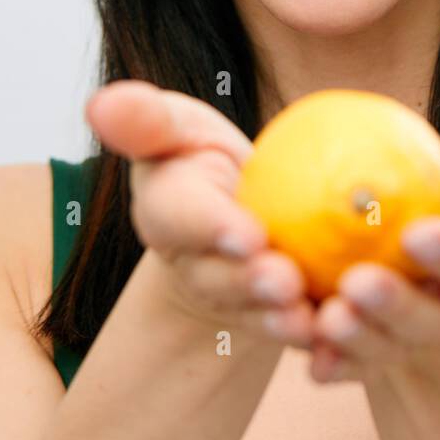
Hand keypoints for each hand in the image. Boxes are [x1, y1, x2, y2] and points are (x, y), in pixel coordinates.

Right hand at [84, 80, 317, 348]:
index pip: (180, 219)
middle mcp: (191, 264)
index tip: (247, 235)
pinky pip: (290, 330)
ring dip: (280, 319)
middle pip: (218, 278)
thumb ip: (147, 118)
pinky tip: (340, 334)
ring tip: (309, 317)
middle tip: (285, 281)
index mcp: (164, 211)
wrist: (236, 211)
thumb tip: (100, 105)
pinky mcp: (266, 319)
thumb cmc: (200, 157)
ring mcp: (228, 298)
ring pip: (253, 312)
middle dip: (249, 283)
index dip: (211, 228)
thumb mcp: (176, 126)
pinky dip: (314, 335)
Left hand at [307, 148, 439, 383]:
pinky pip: (338, 360)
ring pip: (377, 345)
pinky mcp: (357, 349)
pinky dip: (320, 357)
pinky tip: (297, 344)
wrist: (411, 231)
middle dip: (394, 309)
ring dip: (350, 338)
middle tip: (357, 285)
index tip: (422, 232)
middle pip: (424, 321)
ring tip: (317, 315)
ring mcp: (401, 339)